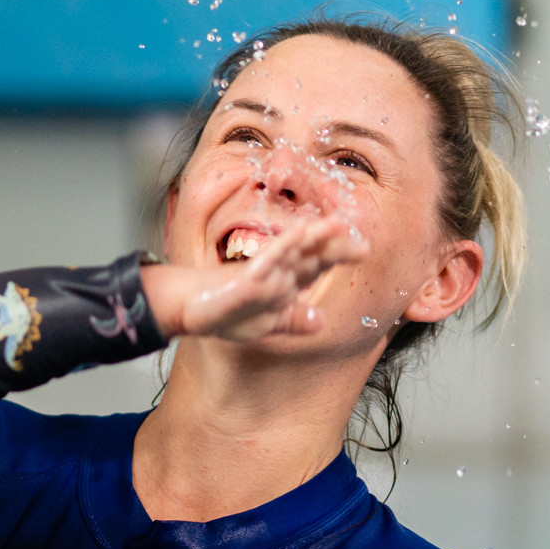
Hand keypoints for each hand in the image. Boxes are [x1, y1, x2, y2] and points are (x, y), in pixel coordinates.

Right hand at [143, 213, 367, 340]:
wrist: (186, 309)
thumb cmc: (223, 311)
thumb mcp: (265, 323)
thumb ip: (293, 321)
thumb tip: (321, 321)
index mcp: (283, 282)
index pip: (315, 266)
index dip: (338, 255)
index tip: (363, 248)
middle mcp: (276, 273)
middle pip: (310, 257)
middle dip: (336, 248)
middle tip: (362, 244)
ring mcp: (261, 274)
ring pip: (293, 253)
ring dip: (315, 238)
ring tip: (337, 225)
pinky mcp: (245, 279)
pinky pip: (267, 261)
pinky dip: (285, 247)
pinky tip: (299, 234)